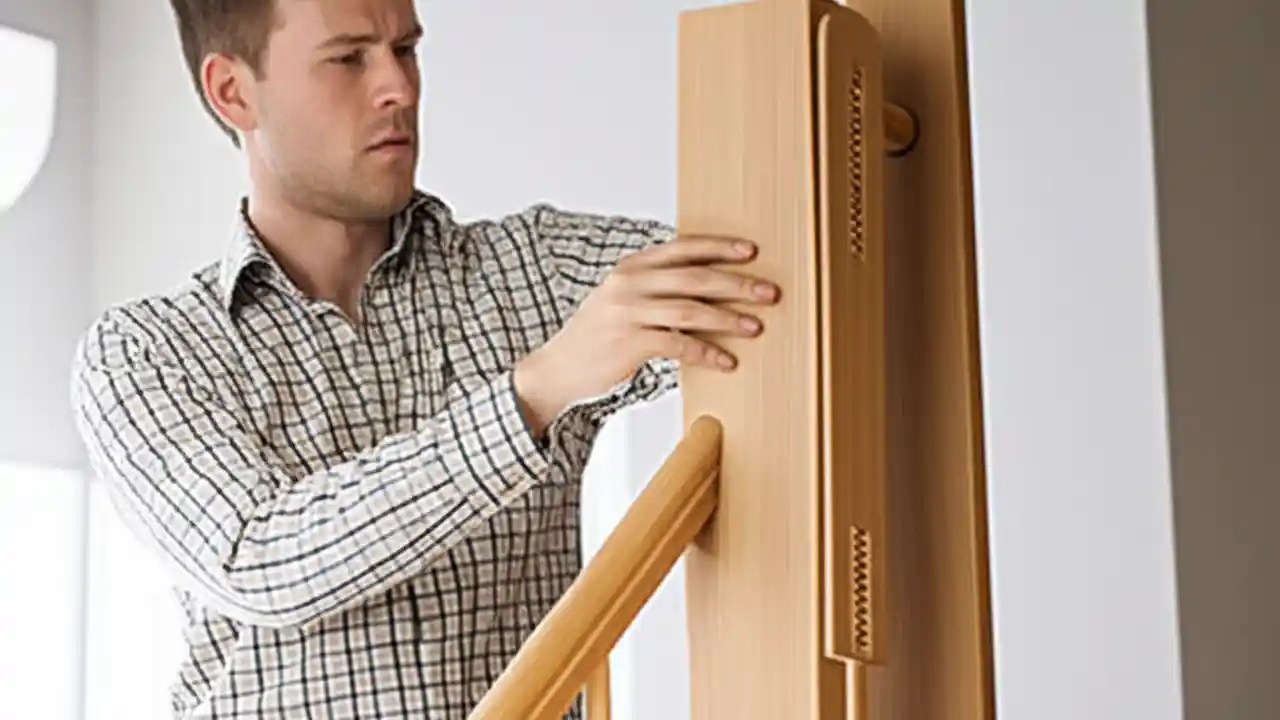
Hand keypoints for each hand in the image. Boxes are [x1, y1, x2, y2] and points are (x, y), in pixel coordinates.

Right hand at [514, 235, 780, 438]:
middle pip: (695, 277)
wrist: (558, 368)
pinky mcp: (630, 343)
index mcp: (631, 266)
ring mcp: (628, 312)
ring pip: (691, 310)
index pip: (683, 248)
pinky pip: (679, 345)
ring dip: (728, 319)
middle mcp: (629, 283)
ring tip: (755, 327)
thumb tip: (709, 285)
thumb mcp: (621, 300)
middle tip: (769, 292)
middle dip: (737, 284)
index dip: (719, 247)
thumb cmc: (598, 336)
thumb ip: (656, 287)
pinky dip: (707, 353)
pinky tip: (726, 361)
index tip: (751, 251)